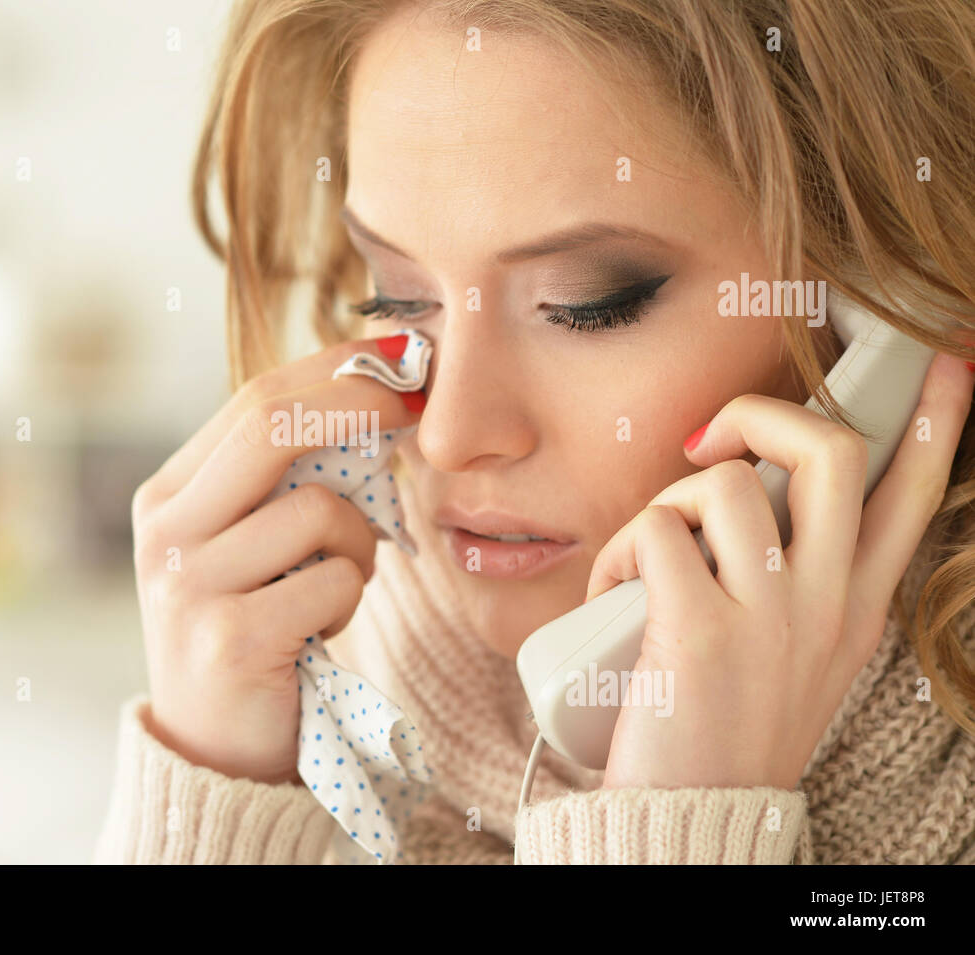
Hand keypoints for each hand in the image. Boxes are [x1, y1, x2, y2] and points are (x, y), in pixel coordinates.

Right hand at [131, 335, 422, 784]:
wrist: (215, 747)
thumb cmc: (252, 629)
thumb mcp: (249, 544)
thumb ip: (285, 480)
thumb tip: (378, 397)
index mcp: (168, 496)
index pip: (254, 399)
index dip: (334, 367)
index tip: (397, 353)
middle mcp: (166, 532)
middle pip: (271, 423)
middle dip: (359, 400)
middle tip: (416, 403)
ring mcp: (190, 585)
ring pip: (317, 509)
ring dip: (359, 542)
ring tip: (337, 582)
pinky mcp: (231, 639)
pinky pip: (334, 581)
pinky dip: (350, 597)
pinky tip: (323, 628)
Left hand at [588, 352, 973, 790]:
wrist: (694, 813)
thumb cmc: (728, 723)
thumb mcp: (795, 653)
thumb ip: (796, 580)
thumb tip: (746, 497)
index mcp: (856, 605)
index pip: (912, 495)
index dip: (935, 419)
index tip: (947, 360)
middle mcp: (828, 602)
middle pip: (829, 451)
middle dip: (762, 414)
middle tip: (710, 444)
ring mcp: (771, 615)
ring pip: (722, 485)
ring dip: (664, 507)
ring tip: (645, 559)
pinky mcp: (702, 629)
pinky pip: (654, 531)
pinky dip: (619, 551)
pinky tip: (614, 594)